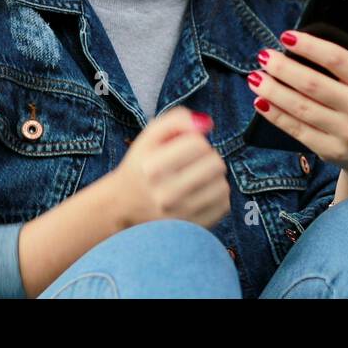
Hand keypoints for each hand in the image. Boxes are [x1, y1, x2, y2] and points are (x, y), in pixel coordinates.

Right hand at [111, 107, 230, 228]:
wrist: (124, 206)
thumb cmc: (142, 165)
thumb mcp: (149, 136)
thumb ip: (176, 120)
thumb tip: (207, 124)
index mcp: (152, 168)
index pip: (198, 144)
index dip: (196, 140)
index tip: (185, 147)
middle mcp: (165, 194)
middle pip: (215, 164)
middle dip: (208, 157)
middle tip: (194, 162)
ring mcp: (180, 215)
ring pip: (222, 185)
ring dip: (214, 177)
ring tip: (197, 178)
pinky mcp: (192, 228)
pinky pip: (224, 205)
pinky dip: (217, 196)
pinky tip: (201, 193)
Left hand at [246, 30, 347, 200]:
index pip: (338, 59)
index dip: (310, 46)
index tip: (286, 35)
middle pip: (313, 84)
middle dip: (283, 68)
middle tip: (264, 55)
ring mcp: (345, 131)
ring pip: (301, 108)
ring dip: (273, 91)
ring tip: (255, 76)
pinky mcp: (330, 150)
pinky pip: (297, 130)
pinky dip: (276, 115)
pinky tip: (260, 101)